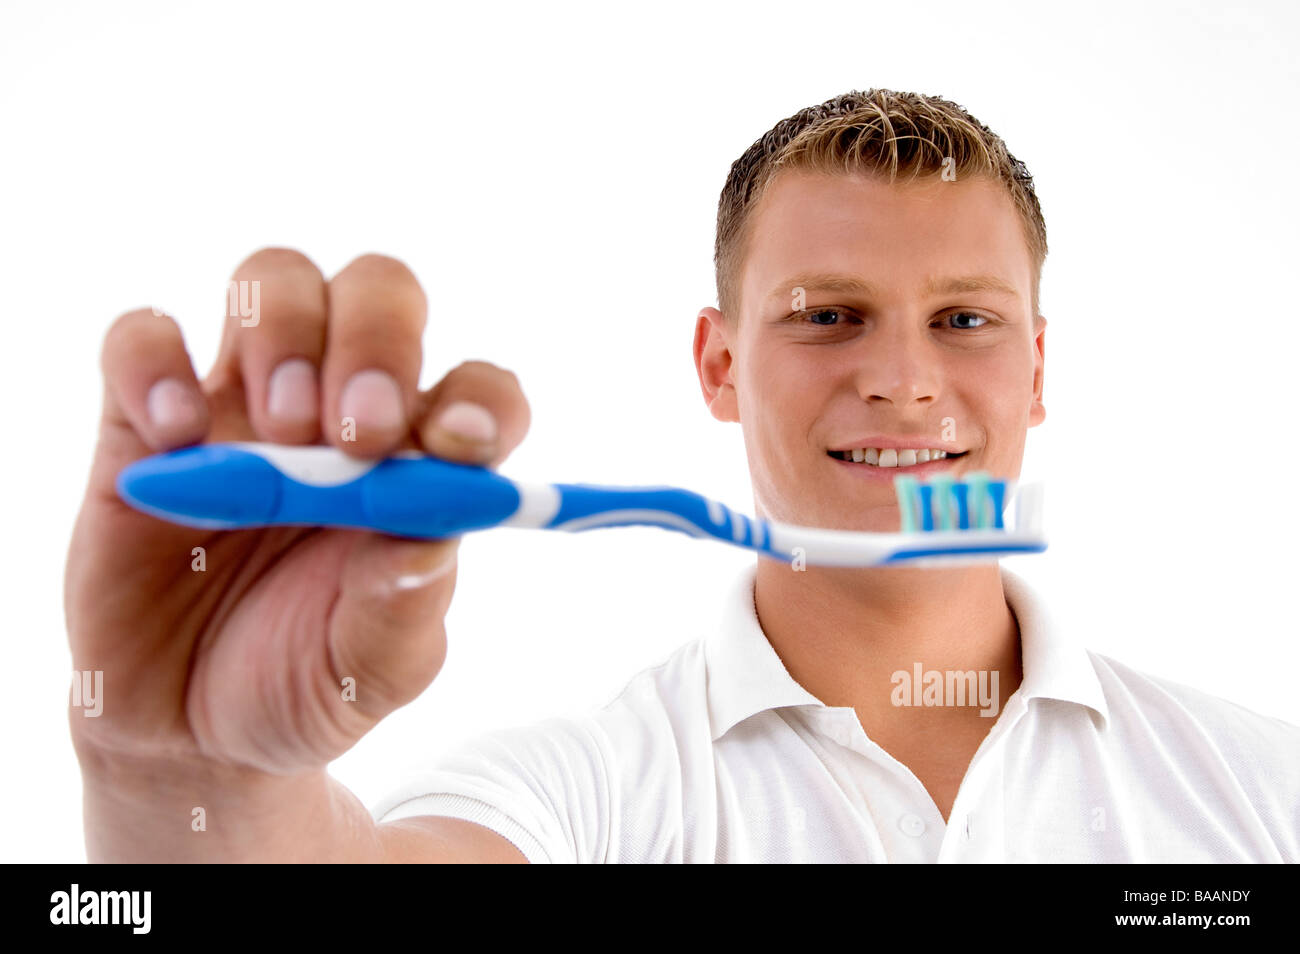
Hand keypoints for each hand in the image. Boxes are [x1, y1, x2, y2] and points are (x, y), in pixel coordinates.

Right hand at [64, 248, 529, 776]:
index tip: (459, 445)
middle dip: (379, 342)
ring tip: (280, 433)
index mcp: (418, 467)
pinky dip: (157, 364)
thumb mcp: (369, 672)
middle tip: (359, 434)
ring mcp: (244, 406)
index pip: (476, 391)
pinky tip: (176, 436)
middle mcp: (341, 413)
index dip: (481, 400)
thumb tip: (430, 535)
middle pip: (380, 294)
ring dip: (288, 336)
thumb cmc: (302, 683)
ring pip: (276, 283)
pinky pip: (144, 340)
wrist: (188, 731)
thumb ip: (405, 606)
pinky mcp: (144, 423)